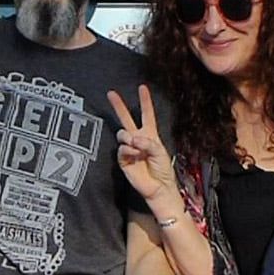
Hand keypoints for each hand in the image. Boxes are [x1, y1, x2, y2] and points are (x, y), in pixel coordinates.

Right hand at [107, 85, 177, 203]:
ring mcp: (129, 148)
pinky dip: (129, 150)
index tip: (142, 87)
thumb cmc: (162, 169)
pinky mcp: (123, 159)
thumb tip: (131, 138)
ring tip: (136, 146)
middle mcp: (138, 139)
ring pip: (123, 133)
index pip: (146, 114)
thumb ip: (147, 142)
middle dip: (119, 106)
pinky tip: (135, 156)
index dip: (145, 101)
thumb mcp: (160, 151)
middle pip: (126, 118)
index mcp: (149, 134)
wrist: (158, 187)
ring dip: (129, 137)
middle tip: (110, 93)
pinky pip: (122, 148)